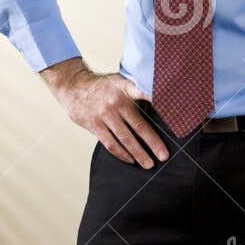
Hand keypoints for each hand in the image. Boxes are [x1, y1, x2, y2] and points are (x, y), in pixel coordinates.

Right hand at [43, 60, 168, 166]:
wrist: (73, 86)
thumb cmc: (102, 86)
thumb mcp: (119, 80)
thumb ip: (135, 91)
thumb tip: (157, 101)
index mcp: (125, 89)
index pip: (144, 94)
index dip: (156, 100)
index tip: (171, 110)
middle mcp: (116, 102)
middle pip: (138, 127)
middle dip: (153, 143)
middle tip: (163, 156)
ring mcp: (105, 115)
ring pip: (125, 139)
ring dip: (138, 154)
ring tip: (148, 164)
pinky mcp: (94, 125)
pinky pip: (110, 143)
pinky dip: (121, 153)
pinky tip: (130, 160)